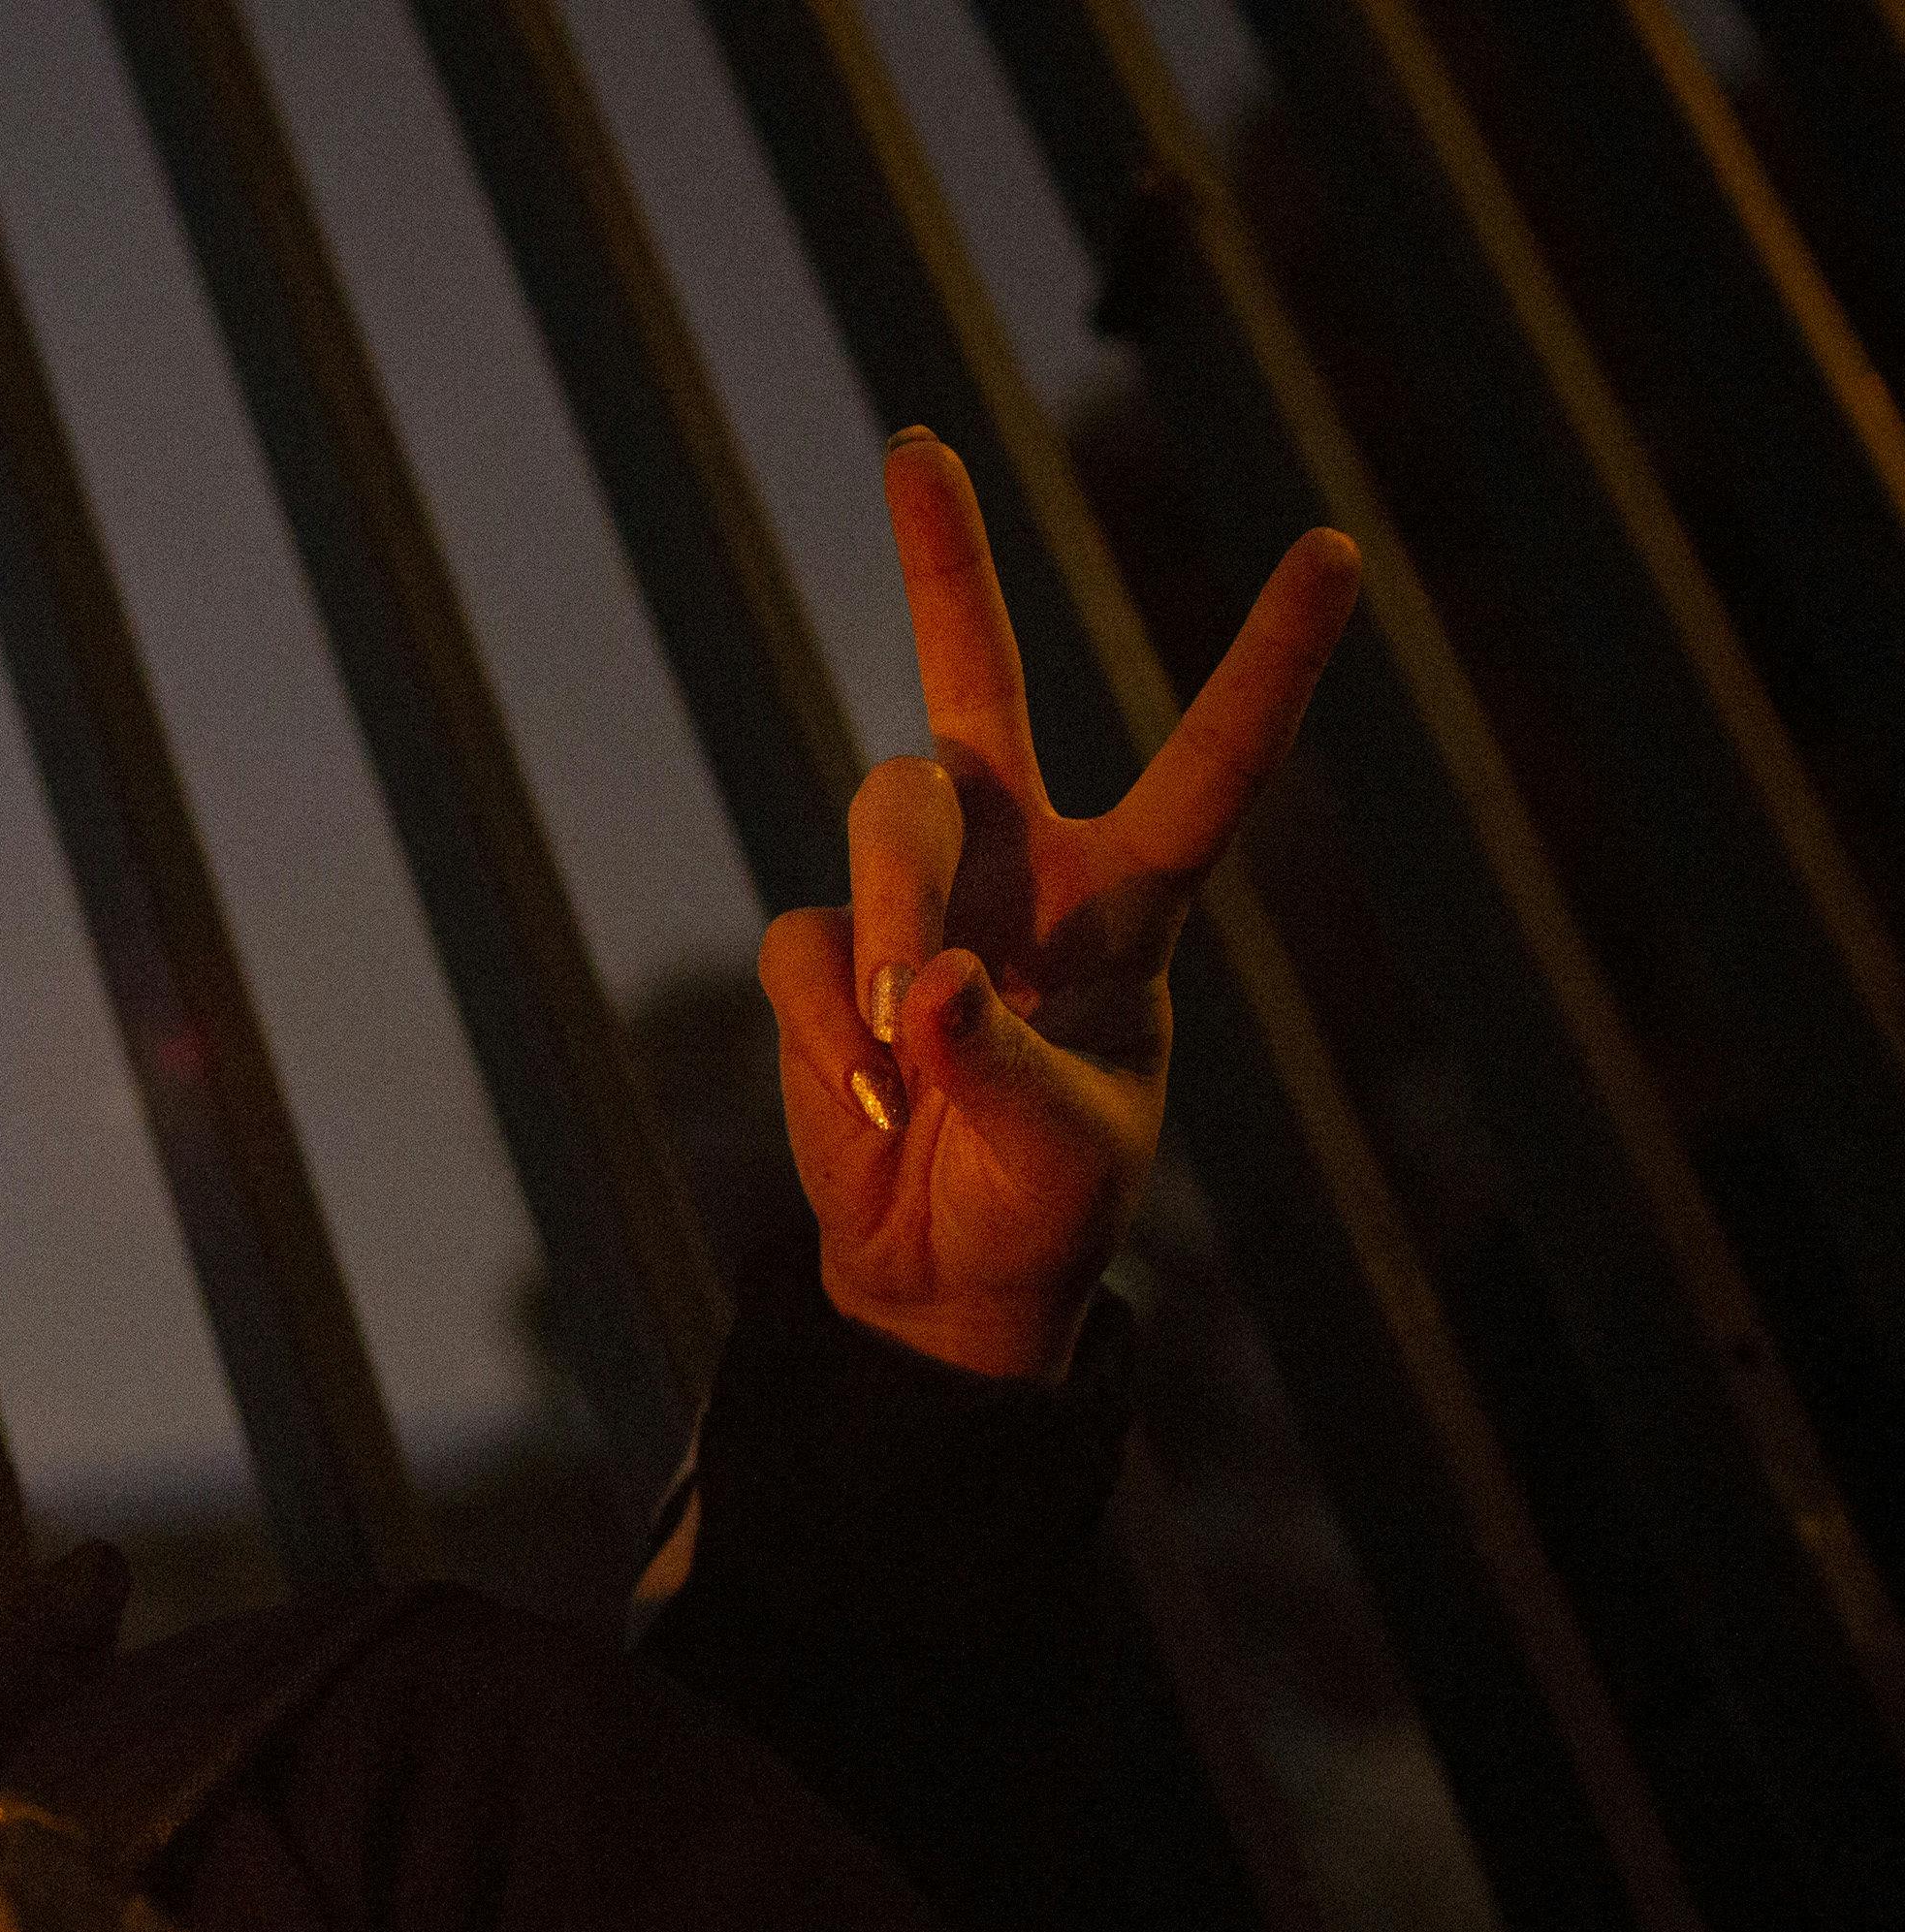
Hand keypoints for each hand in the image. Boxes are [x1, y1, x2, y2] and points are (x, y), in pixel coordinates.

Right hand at [761, 430, 1359, 1379]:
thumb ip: (1002, 1064)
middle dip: (942, 559)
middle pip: (972, 682)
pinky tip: (865, 1098)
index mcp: (1130, 900)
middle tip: (918, 441)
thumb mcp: (1069, 1150)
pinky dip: (829, 1027)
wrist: (938, 1277)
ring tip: (898, 1035)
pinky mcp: (825, 958)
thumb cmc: (1046, 1206)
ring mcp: (914, 901)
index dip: (1273, 662)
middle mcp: (1020, 866)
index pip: (1213, 765)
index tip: (1338, 550)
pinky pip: (805, 944)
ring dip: (887, 910)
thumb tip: (923, 979)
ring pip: (882, 815)